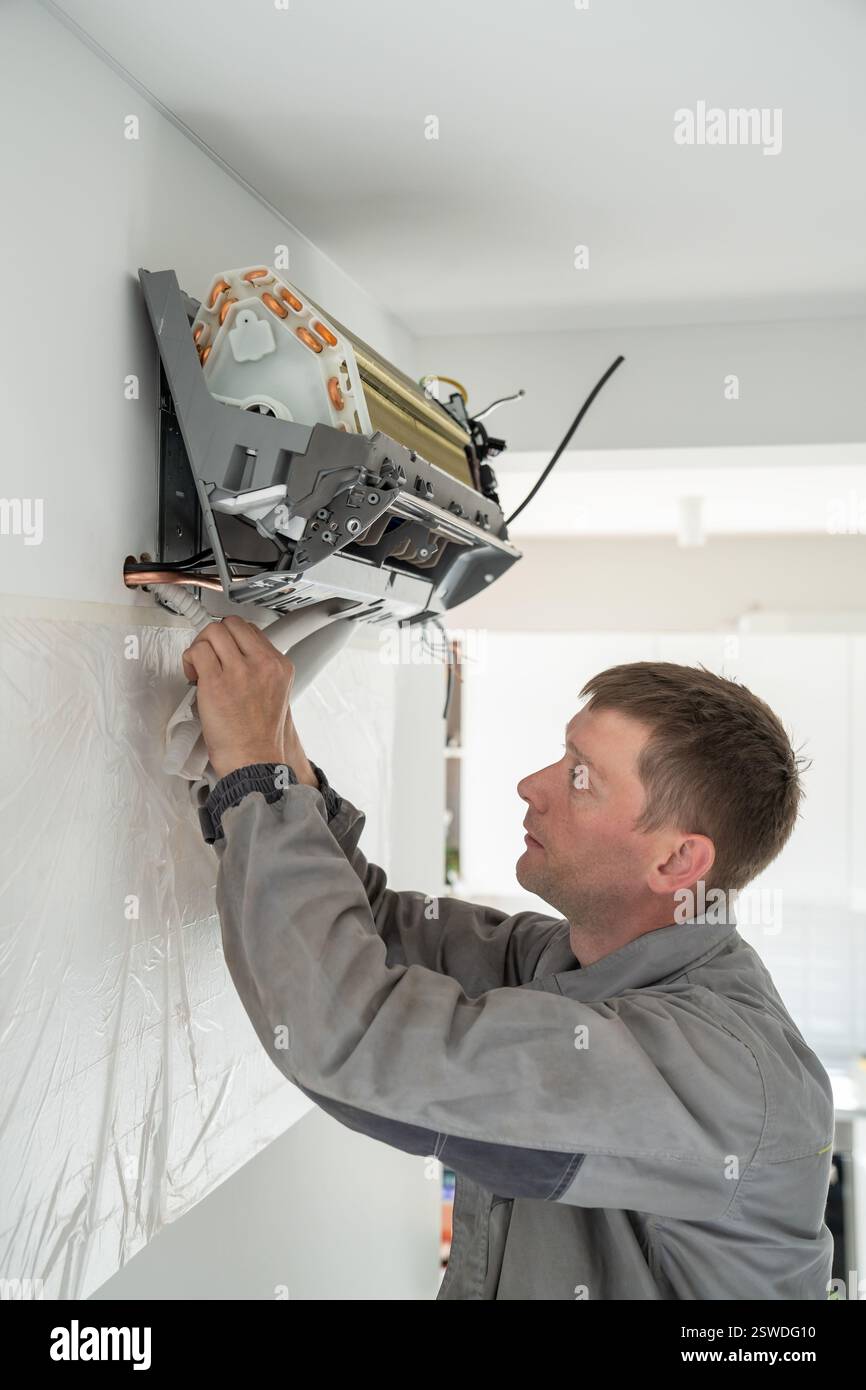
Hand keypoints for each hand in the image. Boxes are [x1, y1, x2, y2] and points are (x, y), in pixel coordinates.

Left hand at [182, 617, 293, 779]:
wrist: (254, 761)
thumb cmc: (260, 737)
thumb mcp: (275, 695)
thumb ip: (261, 671)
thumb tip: (235, 657)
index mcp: (279, 666)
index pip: (252, 630)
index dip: (233, 639)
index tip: (224, 649)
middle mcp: (262, 664)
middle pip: (232, 624)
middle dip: (215, 637)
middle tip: (209, 656)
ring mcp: (239, 671)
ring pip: (213, 632)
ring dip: (201, 646)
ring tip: (200, 667)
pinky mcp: (216, 682)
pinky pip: (196, 652)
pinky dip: (189, 660)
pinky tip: (193, 677)